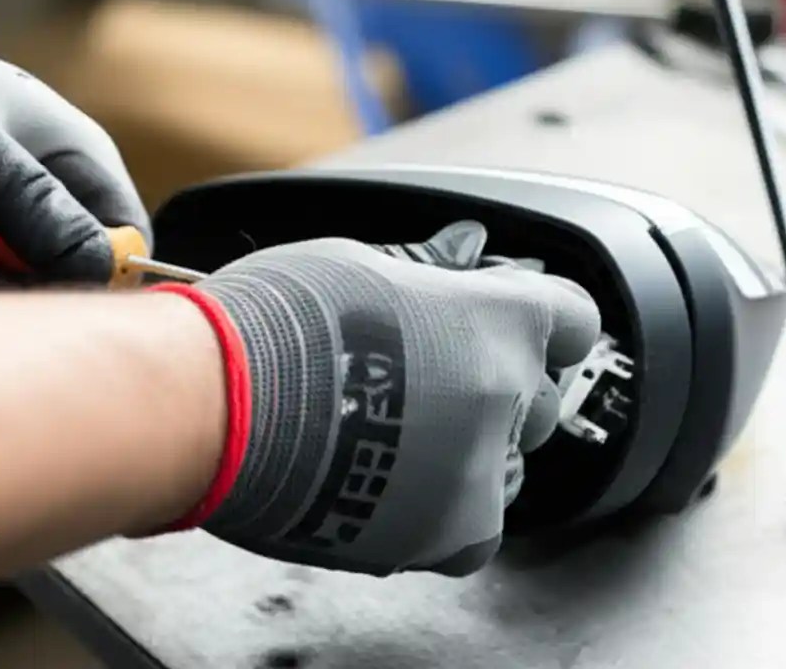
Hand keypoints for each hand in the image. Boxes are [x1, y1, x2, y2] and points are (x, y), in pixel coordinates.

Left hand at [0, 20, 148, 285]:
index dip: (105, 270)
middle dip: (12, 274)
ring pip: (17, 301)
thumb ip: (32, 200)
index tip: (50, 270)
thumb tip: (97, 266)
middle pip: (75, 284)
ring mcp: (7, 243)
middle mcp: (55, 213)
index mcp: (83, 171)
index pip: (130, 244)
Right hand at [155, 232, 599, 575]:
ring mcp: (482, 469)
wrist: (215, 402)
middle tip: (426, 383)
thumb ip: (432, 271)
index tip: (508, 326)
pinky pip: (478, 529)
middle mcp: (508, 394)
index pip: (571, 318)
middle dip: (495, 388)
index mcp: (500, 317)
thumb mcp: (362, 265)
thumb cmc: (275, 323)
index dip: (539, 321)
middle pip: (537, 396)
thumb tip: (465, 250)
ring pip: (508, 464)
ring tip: (396, 437)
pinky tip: (400, 486)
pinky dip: (449, 512)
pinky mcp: (447, 534)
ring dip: (471, 452)